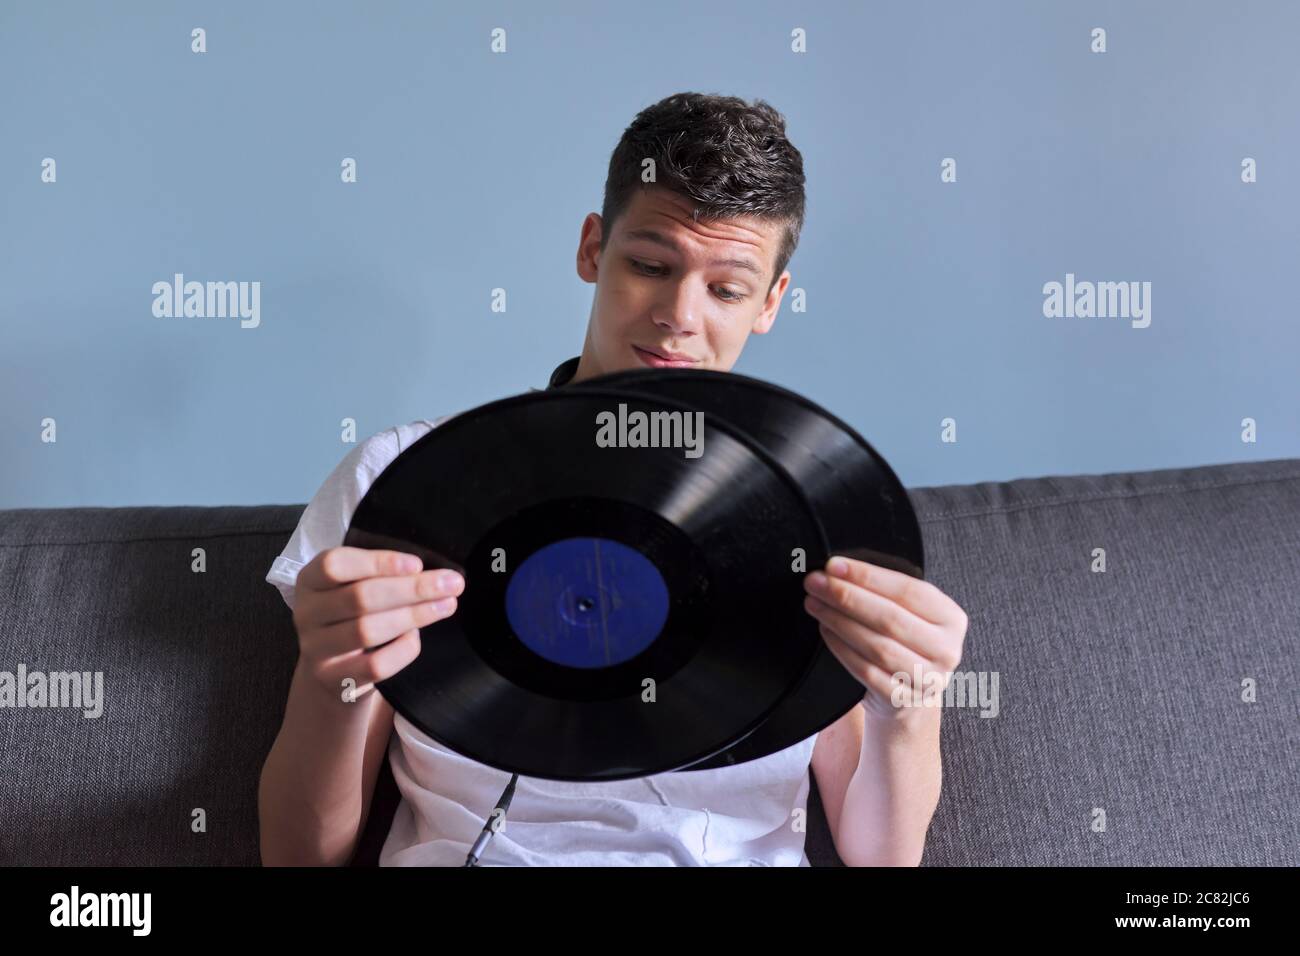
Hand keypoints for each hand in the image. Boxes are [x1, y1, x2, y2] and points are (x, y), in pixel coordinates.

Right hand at [292, 546, 464, 701]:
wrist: (333, 672)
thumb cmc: (353, 617)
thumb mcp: (354, 587)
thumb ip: (381, 575)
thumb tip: (428, 571)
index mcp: (310, 580)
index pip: (334, 565)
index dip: (378, 562)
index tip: (417, 564)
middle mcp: (307, 614)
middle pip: (360, 597)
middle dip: (411, 589)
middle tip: (451, 584)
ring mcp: (316, 650)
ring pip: (367, 630)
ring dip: (414, 616)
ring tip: (445, 606)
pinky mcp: (333, 680)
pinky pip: (375, 665)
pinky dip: (403, 649)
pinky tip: (415, 637)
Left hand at [803, 556, 966, 722]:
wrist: (911, 695)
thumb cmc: (906, 642)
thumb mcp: (911, 614)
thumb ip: (887, 591)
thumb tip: (840, 569)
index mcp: (951, 618)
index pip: (908, 590)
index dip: (867, 576)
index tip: (833, 565)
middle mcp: (946, 650)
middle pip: (890, 618)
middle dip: (847, 596)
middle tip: (816, 583)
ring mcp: (927, 679)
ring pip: (877, 646)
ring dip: (839, 621)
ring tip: (815, 604)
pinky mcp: (902, 699)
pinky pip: (865, 671)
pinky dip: (841, 648)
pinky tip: (825, 631)